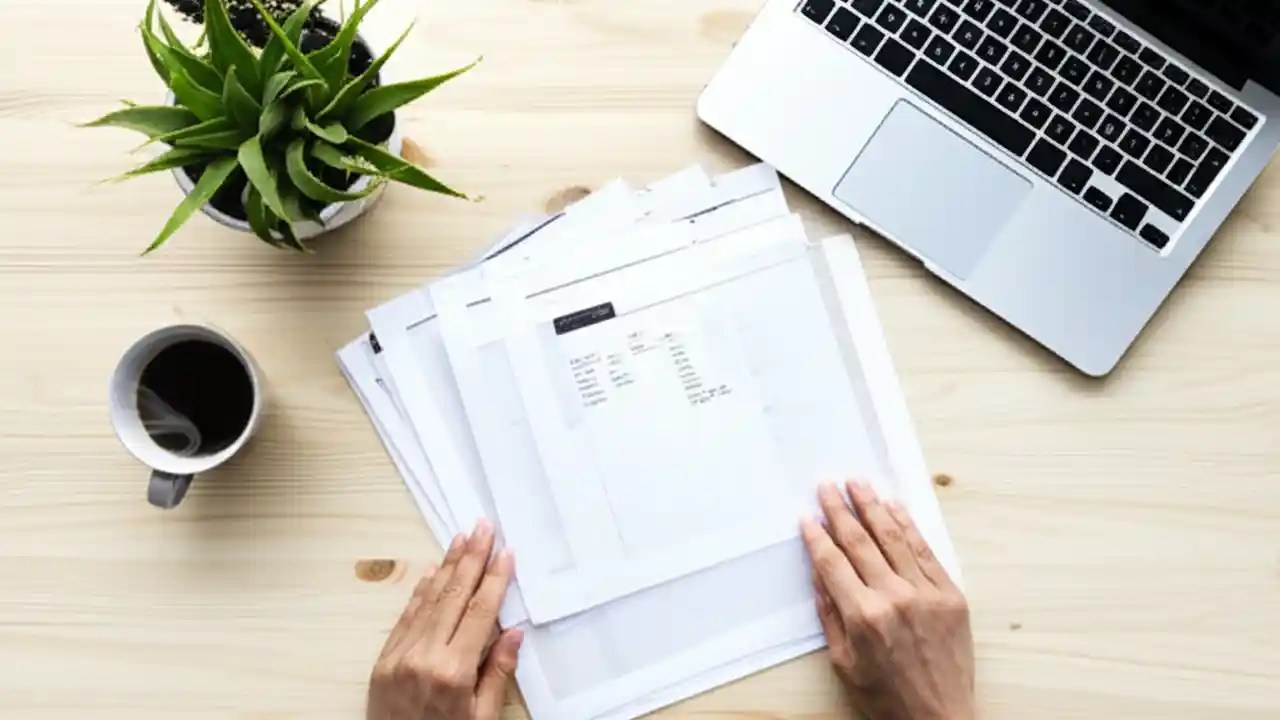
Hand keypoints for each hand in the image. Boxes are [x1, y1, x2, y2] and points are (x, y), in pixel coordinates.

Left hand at [367, 520, 522, 719]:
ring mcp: (400, 655)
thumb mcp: (481, 719)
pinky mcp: (384, 659)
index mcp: (454, 672)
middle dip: (471, 558)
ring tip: (461, 538)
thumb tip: (513, 631)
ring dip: (447, 566)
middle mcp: (424, 656)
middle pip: (454, 596)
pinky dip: (420, 591)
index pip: (479, 613)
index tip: (506, 552)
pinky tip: (431, 571)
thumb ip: (497, 674)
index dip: (495, 579)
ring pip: (428, 600)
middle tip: (483, 526)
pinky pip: (406, 617)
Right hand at [801, 481, 974, 719]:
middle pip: (861, 542)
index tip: (807, 517)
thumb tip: (819, 573)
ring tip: (858, 483)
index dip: (817, 537)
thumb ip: (829, 613)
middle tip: (827, 486)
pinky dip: (909, 527)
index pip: (833, 562)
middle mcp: (894, 598)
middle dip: (840, 510)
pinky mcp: (951, 596)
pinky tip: (894, 508)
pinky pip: (926, 552)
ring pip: (894, 538)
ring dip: (873, 506)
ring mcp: (926, 594)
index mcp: (863, 616)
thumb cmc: (886, 698)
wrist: (939, 718)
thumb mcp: (843, 661)